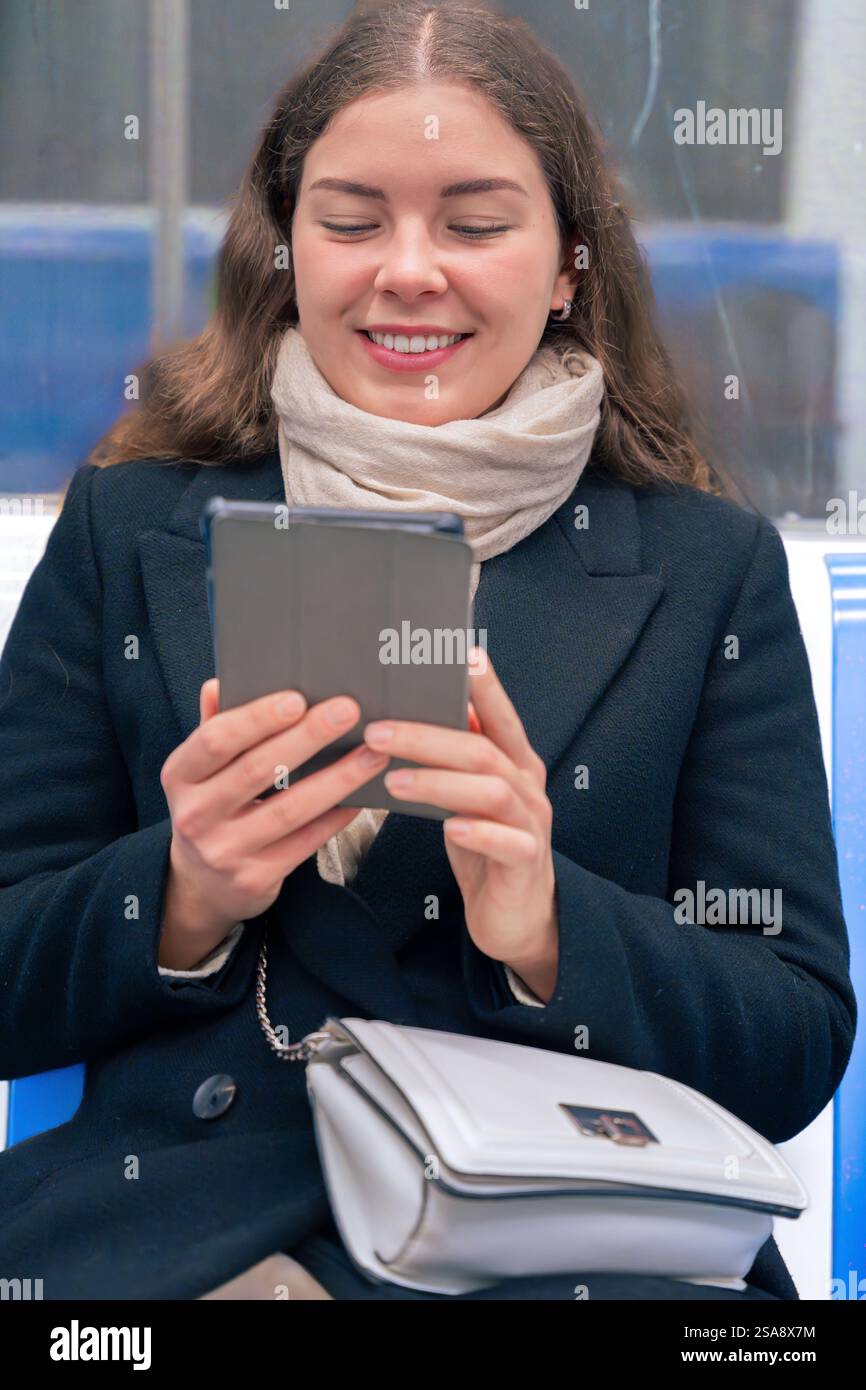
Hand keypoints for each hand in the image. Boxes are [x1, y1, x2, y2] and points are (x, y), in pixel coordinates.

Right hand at [158, 679, 390, 967]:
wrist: (202, 886)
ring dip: (337, 778)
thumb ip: (213, 727)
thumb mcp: (200, 771)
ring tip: (373, 753)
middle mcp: (196, 815)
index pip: (215, 740)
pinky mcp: (255, 878)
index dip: (256, 718)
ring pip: (290, 808)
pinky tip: (362, 796)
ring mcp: (225, 850)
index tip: (297, 698)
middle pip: (257, 770)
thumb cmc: (211, 808)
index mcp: (180, 776)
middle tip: (348, 711)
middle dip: (308, 737)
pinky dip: (336, 816)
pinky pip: (306, 841)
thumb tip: (220, 683)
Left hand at [363, 648, 558, 1001]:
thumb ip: (453, 759)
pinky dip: (479, 832)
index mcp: (514, 763)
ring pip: (492, 791)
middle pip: (482, 750)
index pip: (499, 715)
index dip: (483, 686)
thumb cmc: (485, 847)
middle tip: (378, 732)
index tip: (457, 655)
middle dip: (429, 736)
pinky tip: (450, 828)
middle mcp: (527, 786)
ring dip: (441, 781)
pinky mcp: (525, 864)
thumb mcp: (468, 797)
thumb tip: (408, 715)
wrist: (518, 917)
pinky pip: (507, 843)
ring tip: (395, 781)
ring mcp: (531, 825)